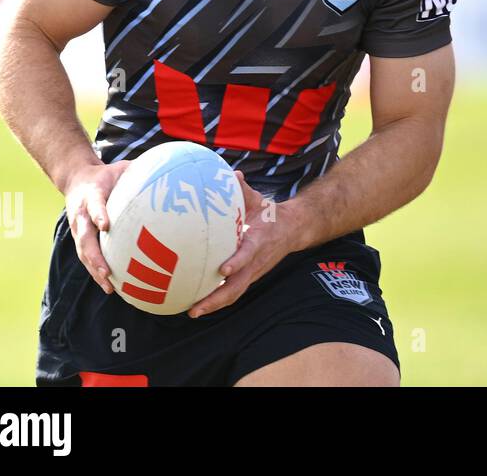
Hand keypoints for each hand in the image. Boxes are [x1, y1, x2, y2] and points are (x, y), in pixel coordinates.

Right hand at [63, 159, 130, 293]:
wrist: (76, 179)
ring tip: (109, 286)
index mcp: (91, 194)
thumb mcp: (121, 168)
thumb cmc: (106, 175)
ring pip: (84, 252)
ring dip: (95, 270)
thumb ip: (140, 170)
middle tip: (106, 271)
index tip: (106, 225)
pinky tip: (112, 287)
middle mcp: (82, 214)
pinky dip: (97, 272)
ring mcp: (79, 229)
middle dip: (94, 256)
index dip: (99, 214)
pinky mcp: (82, 239)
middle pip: (84, 238)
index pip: (94, 204)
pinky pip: (88, 257)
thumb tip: (171, 167)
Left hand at [189, 172, 299, 317]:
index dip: (237, 262)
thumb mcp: (259, 200)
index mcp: (260, 240)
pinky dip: (216, 300)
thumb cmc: (269, 214)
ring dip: (215, 305)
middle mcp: (257, 261)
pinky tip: (196, 305)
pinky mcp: (249, 276)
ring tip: (193, 312)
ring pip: (235, 293)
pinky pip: (233, 291)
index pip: (249, 253)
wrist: (293, 230)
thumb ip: (243, 190)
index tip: (222, 270)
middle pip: (238, 285)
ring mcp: (253, 272)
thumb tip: (232, 174)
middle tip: (196, 308)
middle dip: (217, 298)